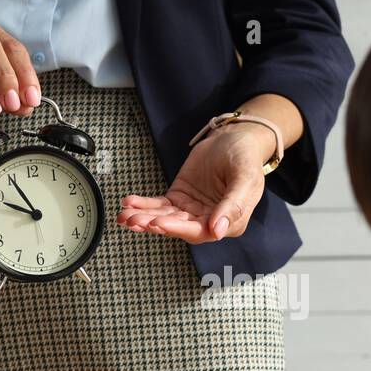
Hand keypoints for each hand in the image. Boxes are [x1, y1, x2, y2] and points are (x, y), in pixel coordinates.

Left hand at [117, 122, 274, 241]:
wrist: (235, 138)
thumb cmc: (245, 158)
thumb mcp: (245, 178)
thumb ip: (233, 205)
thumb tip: (217, 231)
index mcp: (228, 222)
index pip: (200, 231)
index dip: (178, 228)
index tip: (159, 223)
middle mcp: (208, 221)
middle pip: (177, 227)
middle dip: (154, 224)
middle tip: (134, 220)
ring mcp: (191, 210)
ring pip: (165, 217)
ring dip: (144, 217)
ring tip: (125, 215)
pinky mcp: (178, 198)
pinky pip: (159, 205)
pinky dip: (143, 205)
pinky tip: (129, 203)